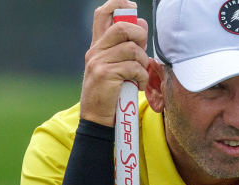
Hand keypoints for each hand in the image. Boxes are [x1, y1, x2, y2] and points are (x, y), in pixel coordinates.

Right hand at [80, 0, 150, 126]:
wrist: (97, 118)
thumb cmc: (110, 94)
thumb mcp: (116, 68)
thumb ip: (126, 49)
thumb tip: (141, 25)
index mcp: (97, 46)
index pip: (102, 14)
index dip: (117, 5)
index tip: (131, 6)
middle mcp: (95, 51)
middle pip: (122, 27)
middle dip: (139, 36)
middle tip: (143, 50)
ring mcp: (99, 62)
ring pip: (132, 49)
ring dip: (143, 62)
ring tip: (140, 75)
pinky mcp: (105, 74)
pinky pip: (134, 67)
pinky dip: (142, 77)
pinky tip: (138, 85)